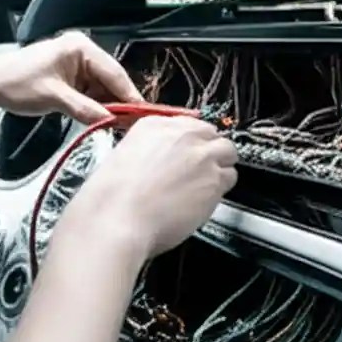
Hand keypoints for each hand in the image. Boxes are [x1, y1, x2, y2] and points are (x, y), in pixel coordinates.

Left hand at [0, 31, 143, 123]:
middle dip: (122, 103)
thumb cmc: (17, 84)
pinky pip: (93, 94)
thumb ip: (85, 109)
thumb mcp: (53, 98)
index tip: (145, 117)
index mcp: (81, 48)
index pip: (114, 73)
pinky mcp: (73, 79)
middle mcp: (85, 53)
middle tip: (135, 127)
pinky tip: (106, 121)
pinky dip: (98, 107)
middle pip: (113, 81)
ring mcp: (79, 66)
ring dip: (111, 108)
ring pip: (105, 90)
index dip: (131, 96)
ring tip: (123, 128)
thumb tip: (113, 121)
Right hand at [58, 116, 238, 258]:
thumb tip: (164, 161)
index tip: (187, 155)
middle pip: (212, 134)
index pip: (187, 124)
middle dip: (209, 151)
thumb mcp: (122, 158)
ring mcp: (202, 155)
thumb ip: (150, 152)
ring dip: (220, 167)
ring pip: (228, 153)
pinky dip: (221, 189)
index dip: (190, 143)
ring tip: (204, 187)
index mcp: (154, 125)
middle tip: (199, 171)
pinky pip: (231, 178)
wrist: (117, 218)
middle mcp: (182, 134)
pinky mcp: (215, 179)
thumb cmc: (111, 198)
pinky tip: (204, 201)